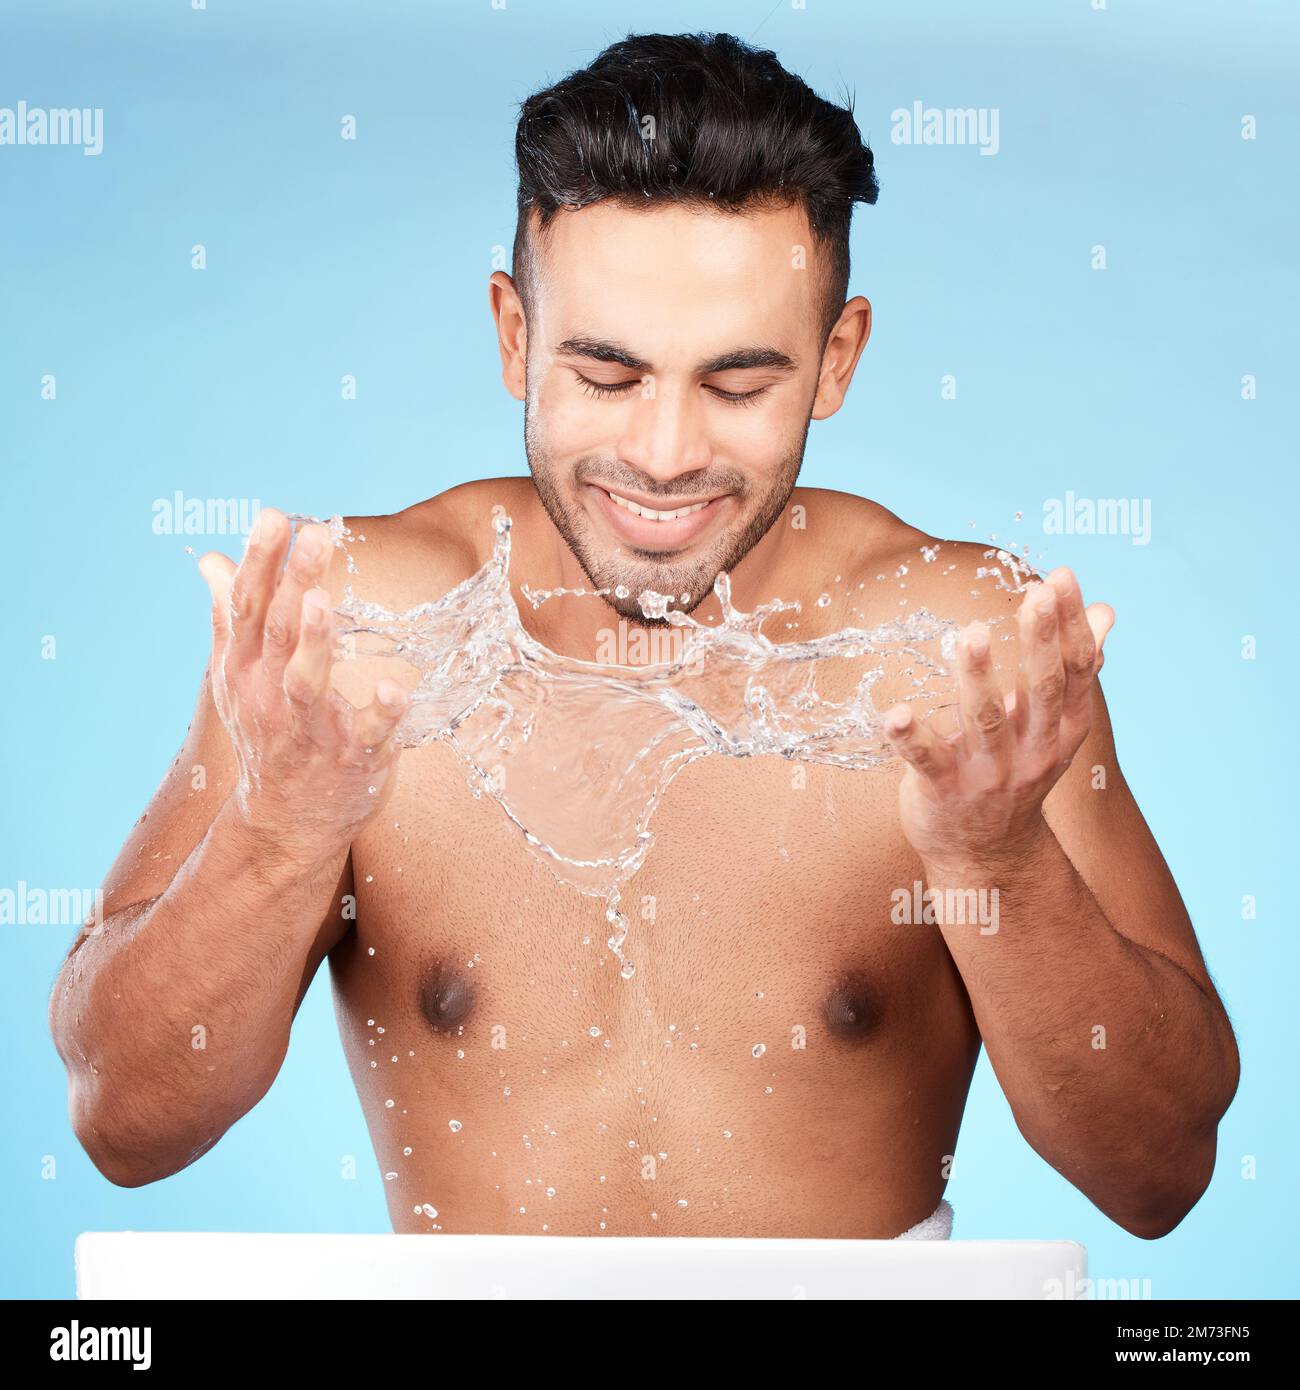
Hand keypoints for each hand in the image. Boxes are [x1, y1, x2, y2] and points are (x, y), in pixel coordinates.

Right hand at [198, 507, 408, 862]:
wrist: (284, 824)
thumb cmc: (268, 737)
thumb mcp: (239, 678)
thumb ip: (229, 616)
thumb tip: (210, 559)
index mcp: (245, 670)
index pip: (247, 607)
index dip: (260, 561)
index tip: (274, 515)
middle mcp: (269, 696)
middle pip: (279, 633)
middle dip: (294, 581)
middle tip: (314, 533)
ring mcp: (309, 729)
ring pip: (306, 683)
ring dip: (315, 642)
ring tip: (322, 600)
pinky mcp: (351, 758)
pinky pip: (366, 734)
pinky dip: (380, 712)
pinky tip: (395, 687)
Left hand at [882, 567, 1114, 876]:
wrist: (987, 855)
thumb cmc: (1016, 772)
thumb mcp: (1053, 724)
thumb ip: (1073, 669)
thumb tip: (1108, 610)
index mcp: (1061, 728)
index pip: (1075, 670)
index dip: (1071, 625)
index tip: (1061, 578)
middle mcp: (1033, 750)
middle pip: (1039, 689)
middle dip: (1039, 640)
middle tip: (1035, 594)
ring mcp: (989, 773)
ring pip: (986, 720)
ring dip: (978, 676)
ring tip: (971, 633)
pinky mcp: (944, 791)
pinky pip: (927, 761)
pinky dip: (911, 737)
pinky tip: (896, 713)